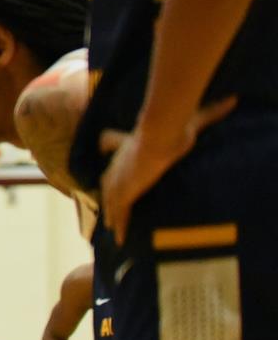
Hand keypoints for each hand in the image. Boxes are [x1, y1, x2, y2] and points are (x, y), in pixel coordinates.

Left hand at [98, 97, 234, 240]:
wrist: (159, 139)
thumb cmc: (171, 130)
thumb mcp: (189, 123)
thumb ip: (210, 112)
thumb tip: (232, 101)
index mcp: (127, 149)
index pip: (112, 153)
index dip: (114, 167)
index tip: (111, 176)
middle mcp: (117, 165)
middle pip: (108, 183)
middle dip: (109, 196)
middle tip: (111, 209)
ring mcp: (117, 180)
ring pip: (111, 202)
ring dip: (113, 214)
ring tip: (113, 228)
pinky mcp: (122, 193)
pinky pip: (119, 213)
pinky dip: (119, 225)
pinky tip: (118, 238)